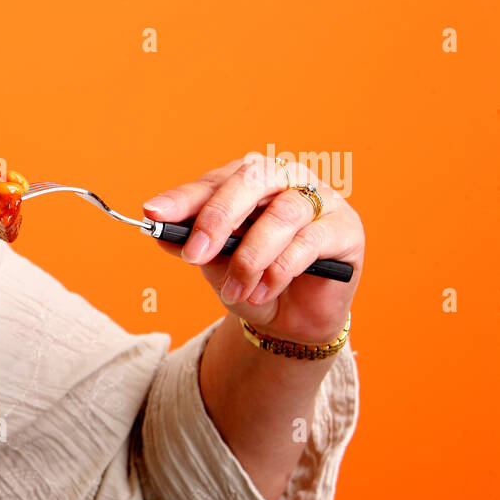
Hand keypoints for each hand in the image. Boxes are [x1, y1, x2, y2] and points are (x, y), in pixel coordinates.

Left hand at [142, 152, 363, 344]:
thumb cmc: (251, 280)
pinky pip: (310, 241)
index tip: (154, 214)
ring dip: (252, 258)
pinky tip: (262, 292)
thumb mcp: (213, 262)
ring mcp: (321, 200)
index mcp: (248, 181)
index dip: (184, 198)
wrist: (289, 319)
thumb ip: (190, 243)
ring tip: (236, 292)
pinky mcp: (345, 228)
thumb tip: (159, 231)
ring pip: (283, 214)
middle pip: (252, 181)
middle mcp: (286, 180)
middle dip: (218, 218)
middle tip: (194, 255)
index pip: (213, 181)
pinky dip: (279, 270)